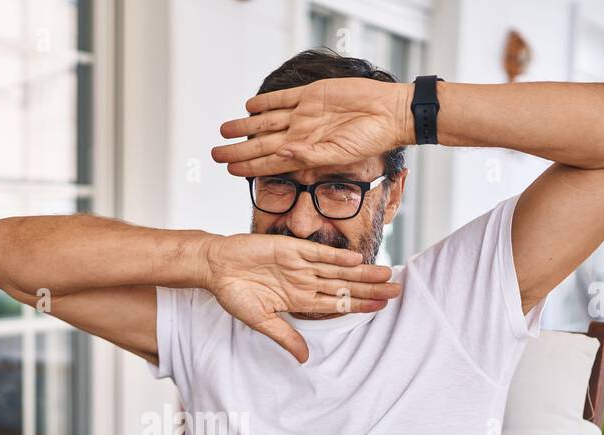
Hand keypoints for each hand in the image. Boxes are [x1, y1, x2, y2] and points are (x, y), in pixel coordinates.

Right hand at [199, 233, 399, 363]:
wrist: (216, 266)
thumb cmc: (235, 293)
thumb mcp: (261, 321)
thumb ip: (286, 337)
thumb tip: (304, 359)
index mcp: (299, 299)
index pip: (337, 303)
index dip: (359, 305)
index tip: (381, 308)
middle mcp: (305, 281)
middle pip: (344, 286)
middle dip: (370, 289)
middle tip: (397, 290)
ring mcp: (300, 264)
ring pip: (338, 269)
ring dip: (361, 273)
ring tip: (385, 275)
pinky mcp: (291, 248)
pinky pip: (318, 253)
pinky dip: (336, 257)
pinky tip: (357, 260)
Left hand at [210, 78, 410, 176]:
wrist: (389, 113)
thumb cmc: (370, 140)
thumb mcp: (338, 153)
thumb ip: (309, 155)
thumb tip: (282, 155)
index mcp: (306, 153)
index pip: (269, 162)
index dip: (248, 166)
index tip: (229, 171)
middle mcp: (301, 134)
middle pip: (261, 142)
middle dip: (237, 149)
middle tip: (215, 154)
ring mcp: (305, 114)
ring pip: (266, 121)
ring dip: (244, 125)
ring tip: (223, 129)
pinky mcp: (312, 94)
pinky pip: (283, 99)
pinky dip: (266, 102)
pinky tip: (249, 106)